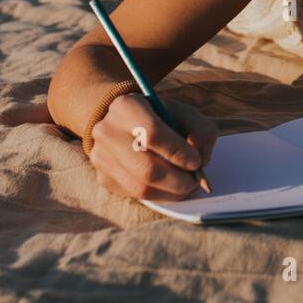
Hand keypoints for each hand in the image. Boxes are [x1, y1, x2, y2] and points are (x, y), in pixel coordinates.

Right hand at [88, 94, 217, 201]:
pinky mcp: (103, 177)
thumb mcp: (184, 113)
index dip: (178, 152)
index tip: (197, 162)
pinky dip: (158, 195)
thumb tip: (201, 158)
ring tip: (186, 187)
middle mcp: (107, 132)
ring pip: (140, 187)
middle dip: (177, 180)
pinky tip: (169, 187)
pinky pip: (134, 195)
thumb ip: (200, 131)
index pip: (152, 134)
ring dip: (170, 192)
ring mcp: (101, 156)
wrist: (123, 122)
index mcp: (126, 106)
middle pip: (145, 168)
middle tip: (195, 182)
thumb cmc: (160, 117)